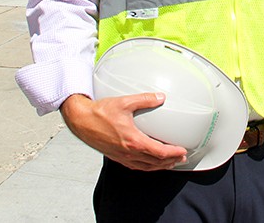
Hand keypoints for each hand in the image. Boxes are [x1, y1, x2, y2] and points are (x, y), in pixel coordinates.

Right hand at [59, 93, 187, 170]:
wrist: (81, 121)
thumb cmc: (100, 112)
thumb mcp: (124, 102)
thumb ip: (145, 99)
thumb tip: (160, 97)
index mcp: (133, 141)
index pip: (160, 152)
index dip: (173, 153)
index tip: (182, 151)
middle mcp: (129, 152)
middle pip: (155, 163)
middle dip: (171, 162)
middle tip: (181, 158)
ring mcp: (122, 157)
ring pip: (146, 167)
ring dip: (160, 167)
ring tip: (170, 163)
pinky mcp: (116, 157)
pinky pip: (136, 166)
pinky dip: (147, 167)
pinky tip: (150, 163)